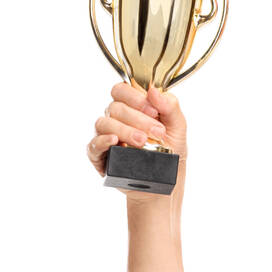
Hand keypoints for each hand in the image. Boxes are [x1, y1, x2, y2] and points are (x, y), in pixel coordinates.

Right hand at [86, 81, 186, 195]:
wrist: (167, 181)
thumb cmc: (170, 150)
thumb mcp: (177, 127)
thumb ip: (170, 107)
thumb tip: (154, 91)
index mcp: (131, 106)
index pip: (121, 90)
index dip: (135, 97)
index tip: (154, 111)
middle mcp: (115, 119)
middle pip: (115, 108)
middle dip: (138, 119)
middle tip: (158, 133)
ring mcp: (106, 136)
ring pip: (105, 124)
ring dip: (125, 131)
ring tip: (143, 142)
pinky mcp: (100, 155)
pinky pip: (94, 144)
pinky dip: (103, 141)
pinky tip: (115, 142)